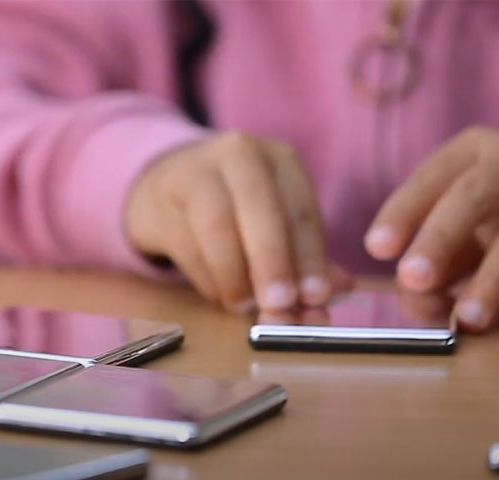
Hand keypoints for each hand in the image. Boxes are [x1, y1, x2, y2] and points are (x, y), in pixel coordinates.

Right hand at [126, 132, 348, 312]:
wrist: (166, 188)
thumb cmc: (235, 212)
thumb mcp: (276, 225)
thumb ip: (305, 258)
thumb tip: (337, 290)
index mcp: (280, 160)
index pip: (301, 209)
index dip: (310, 256)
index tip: (316, 297)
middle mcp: (240, 153)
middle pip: (259, 207)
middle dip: (272, 261)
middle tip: (279, 304)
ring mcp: (196, 169)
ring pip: (217, 223)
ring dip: (234, 274)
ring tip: (244, 307)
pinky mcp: (161, 195)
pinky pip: (187, 241)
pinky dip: (207, 277)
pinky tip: (220, 295)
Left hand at [364, 126, 498, 330]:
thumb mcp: (466, 228)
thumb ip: (436, 262)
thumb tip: (415, 300)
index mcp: (471, 149)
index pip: (430, 177)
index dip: (402, 211)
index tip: (377, 248)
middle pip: (475, 194)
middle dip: (440, 238)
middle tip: (414, 279)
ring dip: (492, 278)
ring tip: (467, 318)